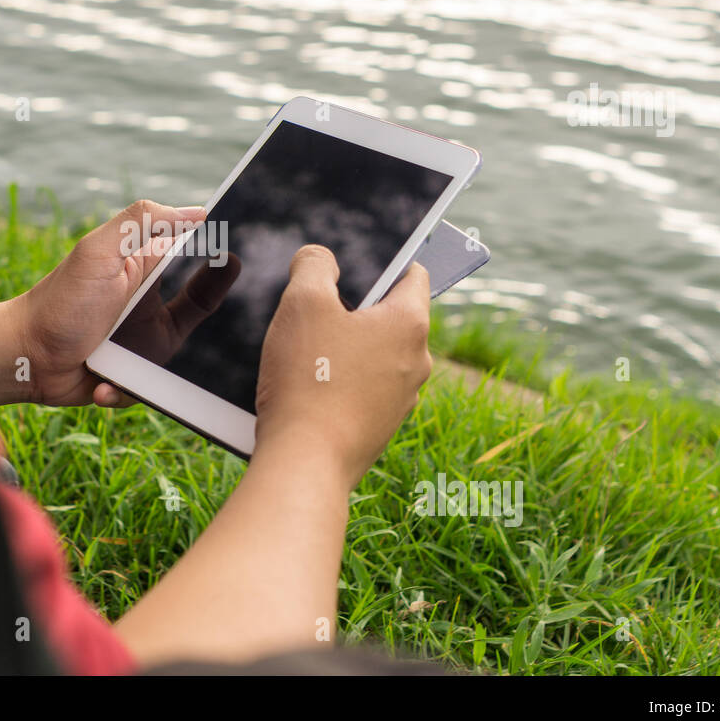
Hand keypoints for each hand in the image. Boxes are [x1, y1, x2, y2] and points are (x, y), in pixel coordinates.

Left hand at [0, 200, 233, 407]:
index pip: (199, 254)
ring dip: (158, 364)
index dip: (221, 257)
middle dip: (202, 318)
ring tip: (124, 362)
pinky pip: (154, 387)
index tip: (236, 259)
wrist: (23, 359)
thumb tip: (198, 211)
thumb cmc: (58, 303)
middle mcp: (153, 301)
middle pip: (204, 306)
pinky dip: (129, 387)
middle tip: (176, 322)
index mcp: (147, 266)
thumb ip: (142, 222)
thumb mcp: (98, 252)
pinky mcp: (137, 376)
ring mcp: (146, 340)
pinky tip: (102, 384)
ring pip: (187, 355)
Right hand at [253, 245, 431, 491]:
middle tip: (317, 308)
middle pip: (391, 317)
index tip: (361, 259)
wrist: (305, 463)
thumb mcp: (302, 302)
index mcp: (409, 323)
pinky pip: (365, 390)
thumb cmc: (308, 379)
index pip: (414, 274)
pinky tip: (308, 387)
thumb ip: (313, 265)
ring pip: (377, 356)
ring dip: (348, 348)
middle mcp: (417, 361)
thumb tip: (319, 256)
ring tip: (305, 352)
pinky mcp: (380, 428)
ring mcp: (402, 399)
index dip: (388, 260)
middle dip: (357, 308)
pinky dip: (343, 383)